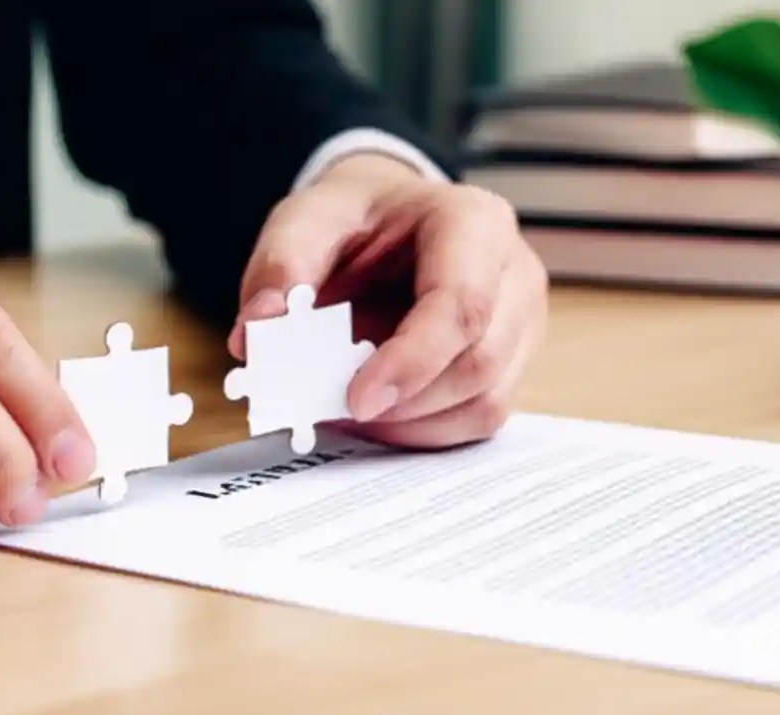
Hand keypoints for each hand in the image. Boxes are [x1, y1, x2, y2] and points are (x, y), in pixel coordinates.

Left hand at [228, 154, 547, 447]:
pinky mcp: (512, 364)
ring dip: (411, 423)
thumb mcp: (307, 219)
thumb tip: (258, 330)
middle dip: (404, 401)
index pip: (461, 305)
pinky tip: (381, 413)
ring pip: (484, 401)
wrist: (389, 222)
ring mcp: (522, 323)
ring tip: (351, 407)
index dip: (411, 361)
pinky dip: (424, 431)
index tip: (355, 400)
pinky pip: (478, 419)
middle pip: (479, 362)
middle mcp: (514, 273)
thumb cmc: (356, 219)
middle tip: (333, 407)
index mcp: (474, 222)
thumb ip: (281, 265)